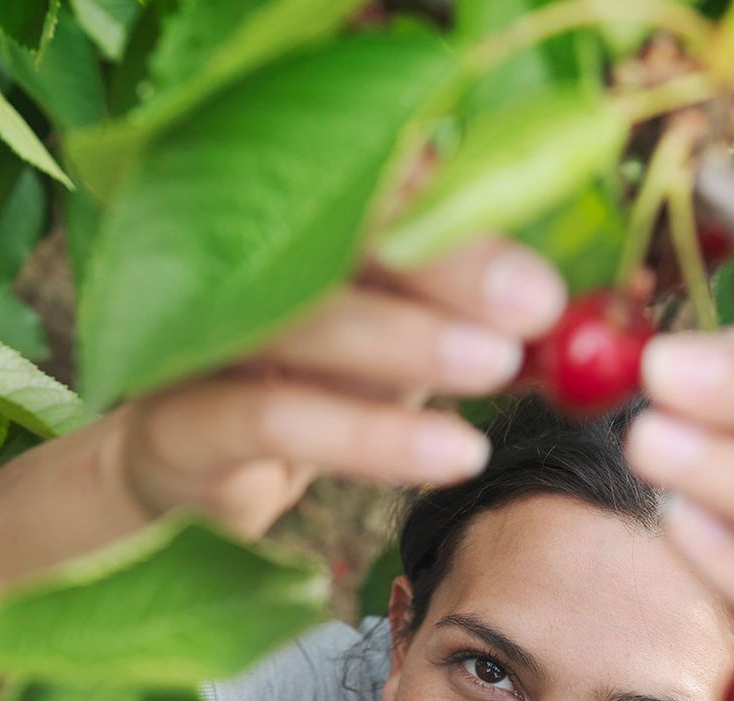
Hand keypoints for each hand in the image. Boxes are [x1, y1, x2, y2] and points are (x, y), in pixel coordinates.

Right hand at [118, 238, 566, 533]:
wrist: (194, 477)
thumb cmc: (315, 387)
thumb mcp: (397, 337)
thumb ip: (462, 309)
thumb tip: (558, 308)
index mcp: (284, 216)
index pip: (370, 188)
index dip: (457, 225)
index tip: (542, 287)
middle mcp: (227, 259)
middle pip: (332, 237)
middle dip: (445, 271)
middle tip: (535, 311)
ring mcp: (192, 338)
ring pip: (300, 324)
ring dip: (408, 346)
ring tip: (498, 372)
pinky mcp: (175, 424)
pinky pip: (273, 418)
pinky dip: (369, 438)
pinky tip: (449, 454)